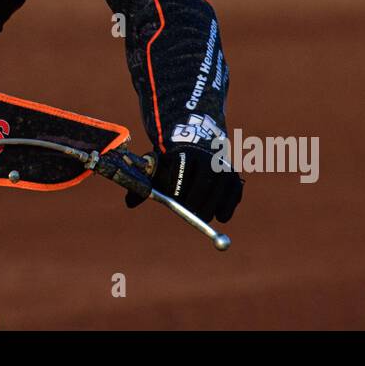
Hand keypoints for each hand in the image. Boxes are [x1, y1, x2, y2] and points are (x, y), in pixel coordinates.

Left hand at [127, 143, 242, 223]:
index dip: (179, 186)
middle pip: (203, 182)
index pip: (183, 168)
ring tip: (201, 215)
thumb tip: (129, 203)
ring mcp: (223, 168)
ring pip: (219, 191)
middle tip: (190, 212)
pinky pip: (233, 196)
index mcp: (185, 153)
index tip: (176, 200)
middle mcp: (207, 158)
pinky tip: (220, 216)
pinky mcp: (235, 179)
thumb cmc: (172, 166)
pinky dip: (227, 207)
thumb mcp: (159, 171)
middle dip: (196, 200)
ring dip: (210, 207)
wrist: (197, 150)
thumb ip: (145, 187)